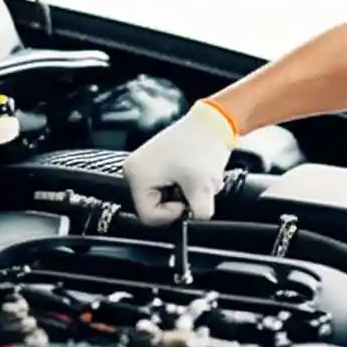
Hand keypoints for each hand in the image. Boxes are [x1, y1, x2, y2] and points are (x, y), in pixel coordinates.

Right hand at [122, 100, 237, 225]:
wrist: (212, 123)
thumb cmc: (203, 147)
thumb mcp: (204, 188)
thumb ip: (199, 214)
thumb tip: (197, 224)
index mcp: (137, 176)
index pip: (149, 216)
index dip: (171, 215)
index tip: (188, 202)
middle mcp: (133, 171)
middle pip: (154, 207)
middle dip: (177, 202)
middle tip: (193, 188)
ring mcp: (143, 165)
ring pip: (162, 197)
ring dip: (181, 194)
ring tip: (194, 178)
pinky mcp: (154, 163)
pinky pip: (165, 186)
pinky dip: (181, 185)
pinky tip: (191, 174)